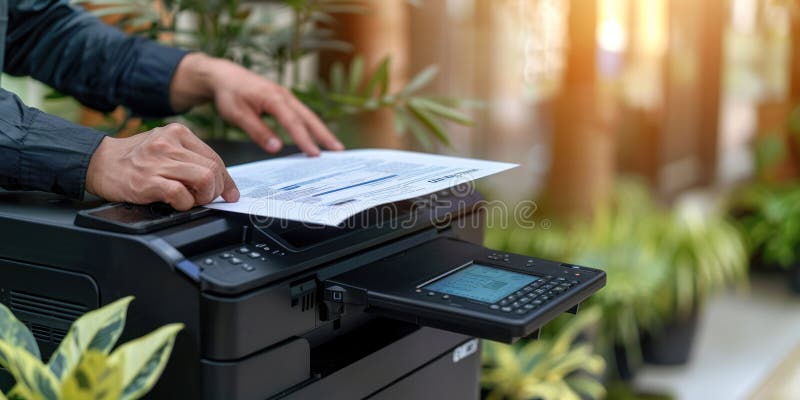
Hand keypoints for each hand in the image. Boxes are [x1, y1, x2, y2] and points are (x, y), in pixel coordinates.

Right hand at [85, 123, 238, 209]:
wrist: (98, 162)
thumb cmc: (133, 159)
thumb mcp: (164, 147)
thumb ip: (189, 158)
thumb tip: (219, 180)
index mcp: (178, 133)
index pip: (214, 157)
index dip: (226, 180)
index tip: (230, 193)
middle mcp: (170, 143)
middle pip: (213, 169)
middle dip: (216, 190)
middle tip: (206, 198)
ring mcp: (159, 161)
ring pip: (204, 180)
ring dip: (203, 197)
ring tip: (192, 200)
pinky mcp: (148, 180)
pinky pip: (181, 194)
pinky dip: (185, 204)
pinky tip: (176, 203)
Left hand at [170, 53, 343, 155]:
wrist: (224, 75)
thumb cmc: (229, 94)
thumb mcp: (237, 114)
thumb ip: (257, 131)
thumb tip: (276, 148)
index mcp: (273, 98)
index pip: (293, 122)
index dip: (305, 139)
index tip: (315, 155)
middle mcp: (284, 95)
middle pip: (309, 117)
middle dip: (324, 135)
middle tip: (339, 151)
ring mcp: (286, 97)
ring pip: (309, 115)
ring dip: (322, 131)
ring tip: (335, 147)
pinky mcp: (285, 100)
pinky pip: (302, 114)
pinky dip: (313, 126)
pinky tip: (319, 137)